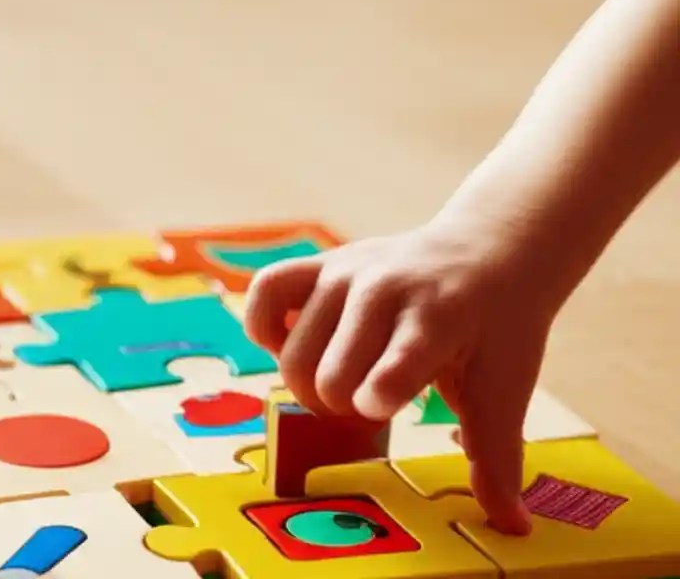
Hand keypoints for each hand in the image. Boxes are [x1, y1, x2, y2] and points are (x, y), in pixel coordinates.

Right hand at [244, 216, 559, 534]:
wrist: (490, 251)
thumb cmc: (497, 328)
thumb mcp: (505, 387)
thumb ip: (495, 458)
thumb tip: (512, 527)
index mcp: (436, 320)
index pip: (393, 365)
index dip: (376, 397)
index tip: (381, 410)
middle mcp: (384, 289)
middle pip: (328, 376)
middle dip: (342, 408)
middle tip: (369, 402)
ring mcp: (347, 272)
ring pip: (291, 351)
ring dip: (310, 383)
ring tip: (343, 379)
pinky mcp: (321, 262)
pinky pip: (265, 293)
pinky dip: (267, 328)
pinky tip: (295, 344)